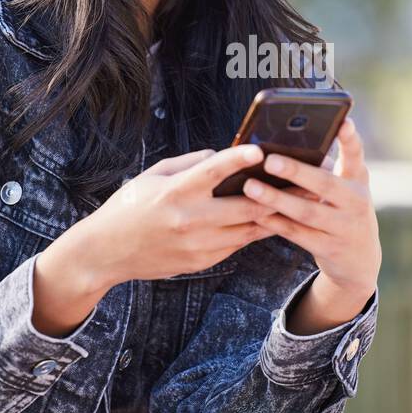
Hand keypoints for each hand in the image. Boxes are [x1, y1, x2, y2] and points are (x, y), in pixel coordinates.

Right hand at [63, 144, 278, 287]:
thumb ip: (190, 163)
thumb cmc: (129, 206)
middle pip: (247, 207)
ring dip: (274, 215)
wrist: (107, 252)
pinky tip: (269, 219)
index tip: (260, 150)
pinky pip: (237, 244)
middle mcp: (190, 219)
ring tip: (298, 201)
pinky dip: (253, 230)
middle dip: (279, 195)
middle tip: (304, 183)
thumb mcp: (154, 175)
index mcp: (176, 192)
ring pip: (249, 229)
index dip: (239, 159)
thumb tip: (224, 155)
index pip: (213, 170)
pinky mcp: (201, 262)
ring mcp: (198, 245)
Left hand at [242, 116, 380, 303]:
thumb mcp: (345, 187)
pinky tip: (255, 212)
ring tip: (250, 186)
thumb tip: (279, 144)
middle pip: (325, 184)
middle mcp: (356, 201)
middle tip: (270, 161)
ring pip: (307, 212)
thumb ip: (324, 168)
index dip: (350, 139)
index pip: (355, 154)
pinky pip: (298, 234)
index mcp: (357, 179)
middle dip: (297, 172)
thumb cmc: (343, 210)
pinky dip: (276, 223)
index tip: (343, 122)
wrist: (360, 259)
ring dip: (277, 199)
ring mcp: (344, 227)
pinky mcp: (330, 248)